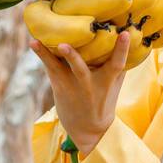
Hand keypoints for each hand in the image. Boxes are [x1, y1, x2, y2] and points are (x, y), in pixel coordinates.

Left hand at [29, 26, 133, 156]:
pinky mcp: (60, 86)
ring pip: (58, 68)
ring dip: (48, 55)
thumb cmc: (104, 99)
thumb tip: (128, 35)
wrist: (89, 129)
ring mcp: (72, 86)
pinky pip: (50, 68)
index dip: (122, 49)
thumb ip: (119, 63)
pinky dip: (42, 55)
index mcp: (108, 80)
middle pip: (81, 69)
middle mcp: (89, 84)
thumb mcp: (115, 84)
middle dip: (72, 58)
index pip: (117, 64)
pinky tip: (33, 43)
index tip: (125, 33)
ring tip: (37, 42)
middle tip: (63, 45)